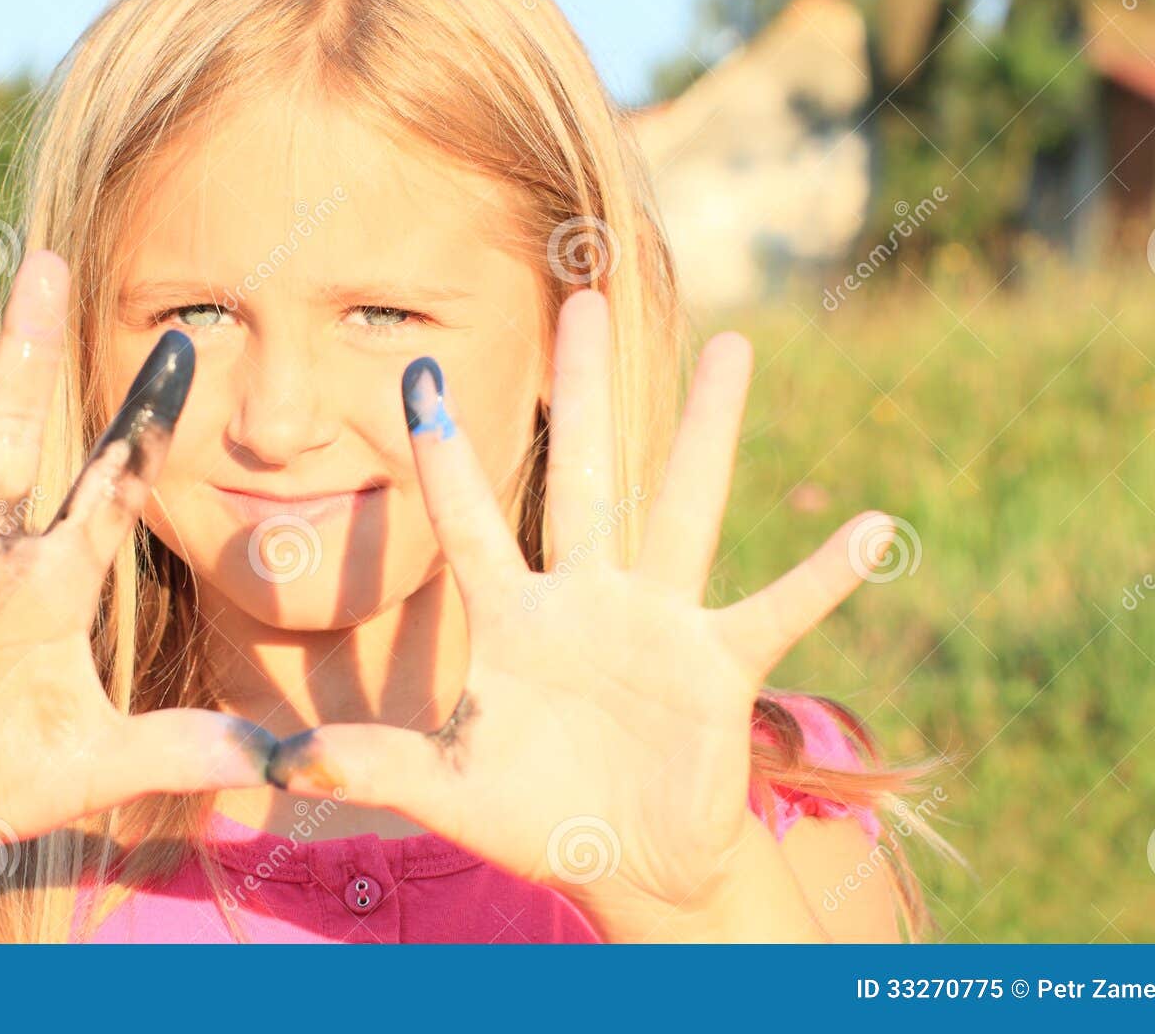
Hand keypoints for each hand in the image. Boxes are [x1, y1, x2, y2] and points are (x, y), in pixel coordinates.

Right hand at [0, 253, 272, 937]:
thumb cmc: (7, 772)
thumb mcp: (98, 764)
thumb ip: (176, 749)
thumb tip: (267, 756)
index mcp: (54, 582)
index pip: (109, 488)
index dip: (144, 423)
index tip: (182, 342)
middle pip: (11, 442)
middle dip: (28, 357)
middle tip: (45, 263)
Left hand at [266, 289, 895, 940]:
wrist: (625, 859)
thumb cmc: (533, 813)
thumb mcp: (448, 787)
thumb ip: (373, 764)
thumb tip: (279, 761)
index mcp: (512, 616)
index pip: (470, 520)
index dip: (445, 455)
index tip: (423, 374)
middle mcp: (585, 596)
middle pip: (586, 474)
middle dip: (582, 390)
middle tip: (582, 295)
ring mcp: (658, 622)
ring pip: (682, 508)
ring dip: (707, 434)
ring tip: (730, 352)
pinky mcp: (719, 663)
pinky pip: (777, 609)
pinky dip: (824, 578)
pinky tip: (874, 528)